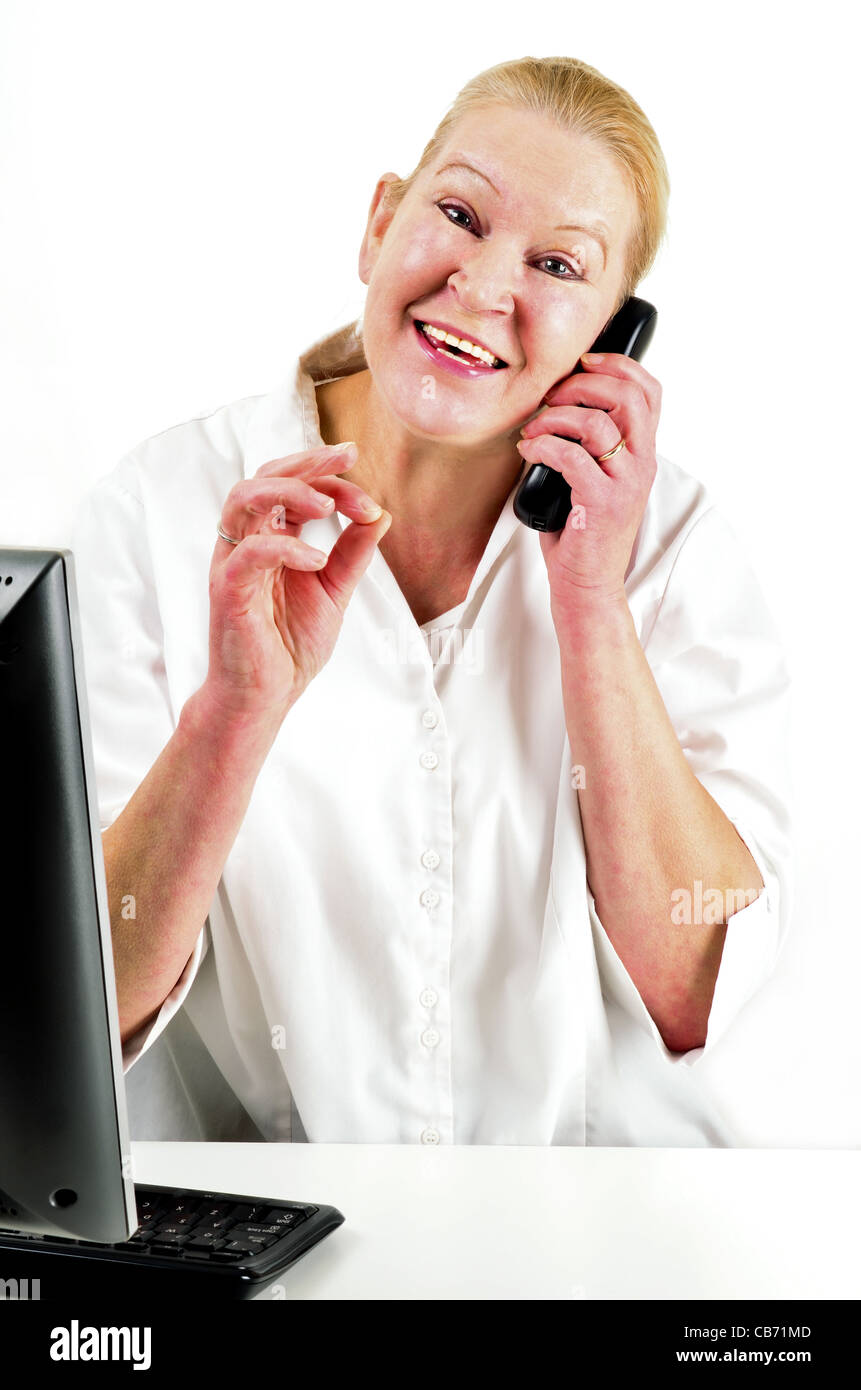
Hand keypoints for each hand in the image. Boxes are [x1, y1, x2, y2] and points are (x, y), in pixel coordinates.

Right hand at [204, 442, 390, 722]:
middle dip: (308, 463)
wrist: (265, 696)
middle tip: (348, 457)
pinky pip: (250, 553)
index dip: (330, 482)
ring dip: (290, 492)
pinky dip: (286, 548)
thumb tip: (382, 515)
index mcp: (269, 538)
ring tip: (328, 507)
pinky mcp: (227, 590)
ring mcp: (233, 563)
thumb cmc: (290, 646)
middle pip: (264, 477)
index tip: (368, 499)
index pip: (294, 488)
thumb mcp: (333, 592)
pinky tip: (317, 560)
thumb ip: (352, 554)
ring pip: (244, 499)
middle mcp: (246, 542)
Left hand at [515, 352, 660, 610]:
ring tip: (533, 429)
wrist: (588, 585)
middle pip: (627, 397)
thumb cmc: (582, 532)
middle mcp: (642, 465)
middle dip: (583, 384)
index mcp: (643, 455)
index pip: (649, 392)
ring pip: (596, 424)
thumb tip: (556, 401)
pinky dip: (543, 445)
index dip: (619, 365)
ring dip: (555, 417)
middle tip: (552, 396)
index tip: (583, 361)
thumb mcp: (593, 479)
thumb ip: (591, 445)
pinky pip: (570, 456)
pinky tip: (528, 450)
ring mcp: (625, 484)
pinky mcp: (602, 502)